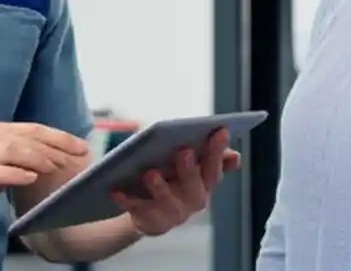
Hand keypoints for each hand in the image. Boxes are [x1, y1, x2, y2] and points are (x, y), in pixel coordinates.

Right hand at [0, 120, 89, 226]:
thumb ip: (17, 160)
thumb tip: (50, 162)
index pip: (32, 129)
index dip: (59, 137)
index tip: (82, 147)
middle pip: (27, 135)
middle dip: (56, 145)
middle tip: (78, 157)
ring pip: (13, 149)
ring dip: (38, 157)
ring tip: (57, 167)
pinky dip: (16, 174)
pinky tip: (31, 179)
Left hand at [110, 127, 240, 237]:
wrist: (150, 215)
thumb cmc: (175, 181)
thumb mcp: (193, 170)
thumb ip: (211, 160)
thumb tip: (235, 157)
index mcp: (204, 184)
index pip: (214, 168)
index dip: (218, 151)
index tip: (221, 130)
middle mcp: (192, 201)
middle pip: (193, 186)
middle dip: (189, 169)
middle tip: (183, 151)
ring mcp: (171, 213)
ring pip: (167, 201)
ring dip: (160, 187)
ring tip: (150, 173)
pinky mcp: (148, 220)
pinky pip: (136, 209)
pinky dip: (126, 200)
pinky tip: (116, 190)